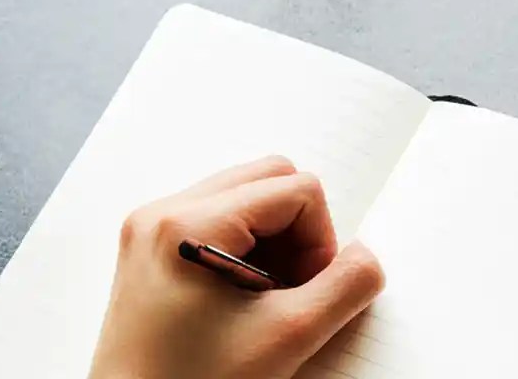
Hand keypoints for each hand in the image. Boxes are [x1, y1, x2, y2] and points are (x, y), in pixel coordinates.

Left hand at [89, 156, 384, 378]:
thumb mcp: (288, 338)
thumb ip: (344, 288)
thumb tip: (365, 258)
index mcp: (189, 224)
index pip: (297, 190)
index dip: (321, 240)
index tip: (308, 292)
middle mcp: (164, 214)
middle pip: (270, 178)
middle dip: (299, 231)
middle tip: (293, 290)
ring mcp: (152, 230)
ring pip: (247, 195)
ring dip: (275, 240)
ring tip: (266, 299)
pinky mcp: (152, 250)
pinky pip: (220, 219)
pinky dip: (248, 250)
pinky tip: (243, 299)